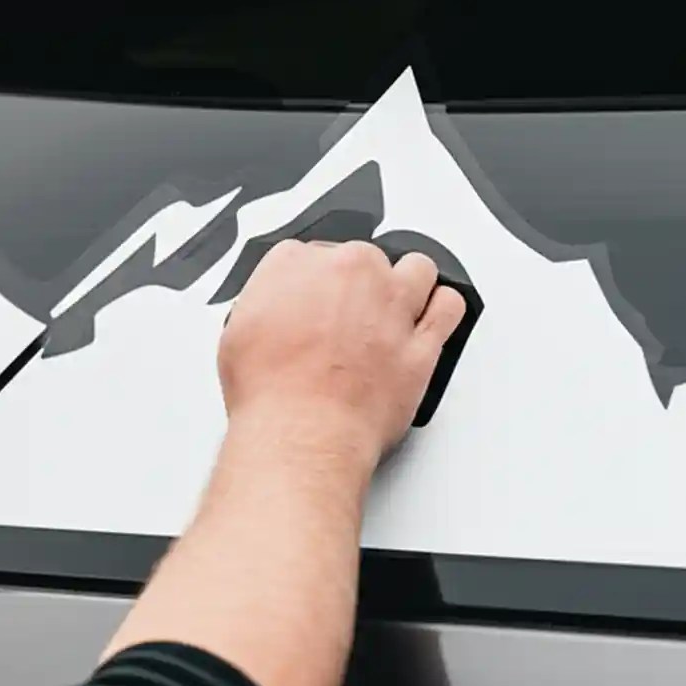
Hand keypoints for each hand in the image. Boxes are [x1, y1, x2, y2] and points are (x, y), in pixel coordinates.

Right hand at [218, 240, 464, 470]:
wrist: (302, 433)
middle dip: (358, 283)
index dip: (313, 281)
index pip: (311, 253)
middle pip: (364, 257)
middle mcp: (351, 274)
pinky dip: (440, 309)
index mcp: (297, 264)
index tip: (314, 301)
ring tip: (395, 305)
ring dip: (407, 283)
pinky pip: (448, 307)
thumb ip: (266, 302)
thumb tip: (276, 306)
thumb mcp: (238, 330)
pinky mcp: (422, 342)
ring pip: (416, 269)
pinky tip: (428, 317)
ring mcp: (392, 305)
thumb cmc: (268, 391)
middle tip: (345, 316)